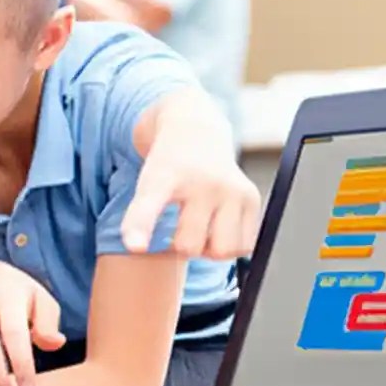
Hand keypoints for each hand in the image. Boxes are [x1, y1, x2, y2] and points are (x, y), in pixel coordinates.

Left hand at [121, 118, 260, 259]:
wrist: (196, 133)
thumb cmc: (168, 169)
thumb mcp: (145, 185)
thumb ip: (137, 219)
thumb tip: (135, 250)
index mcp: (165, 177)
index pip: (149, 205)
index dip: (141, 227)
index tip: (135, 246)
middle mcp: (202, 181)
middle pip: (189, 246)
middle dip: (179, 246)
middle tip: (176, 229)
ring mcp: (231, 189)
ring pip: (222, 251)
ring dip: (208, 251)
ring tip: (198, 232)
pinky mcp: (251, 198)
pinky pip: (244, 247)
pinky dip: (229, 247)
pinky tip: (217, 230)